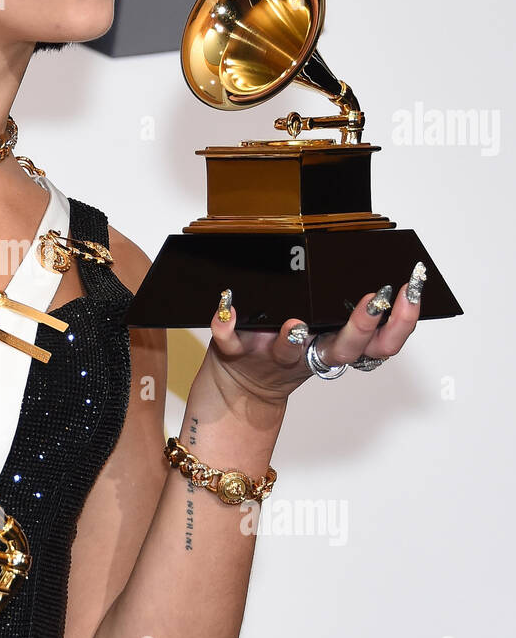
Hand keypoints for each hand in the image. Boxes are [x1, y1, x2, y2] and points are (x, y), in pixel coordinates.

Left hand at [205, 265, 425, 405]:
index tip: (410, 291)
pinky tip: (228, 306)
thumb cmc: (283, 345)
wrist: (241, 383)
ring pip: (289, 352)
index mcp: (335, 344)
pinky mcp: (237, 352)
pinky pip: (231, 341)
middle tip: (374, 301)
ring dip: (293, 339)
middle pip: (345, 350)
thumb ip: (337, 302)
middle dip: (362, 326)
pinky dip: (227, 326)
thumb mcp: (320, 327)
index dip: (401, 323)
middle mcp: (310, 353)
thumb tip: (361, 254)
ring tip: (297, 323)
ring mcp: (273, 354)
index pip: (381, 343)